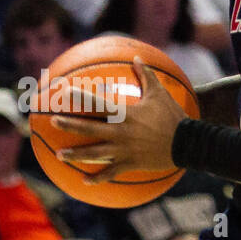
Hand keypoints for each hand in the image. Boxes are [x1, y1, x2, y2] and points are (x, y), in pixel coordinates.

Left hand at [52, 57, 185, 183]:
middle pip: (89, 129)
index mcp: (125, 114)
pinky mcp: (129, 164)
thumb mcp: (159, 93)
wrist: (187, 143)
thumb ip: (146, 75)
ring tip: (59, 155)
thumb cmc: (172, 116)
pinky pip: (110, 173)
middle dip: (69, 125)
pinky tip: (85, 182)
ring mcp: (123, 151)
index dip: (80, 98)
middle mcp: (120, 133)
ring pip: (94, 154)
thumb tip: (136, 57)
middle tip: (53, 122)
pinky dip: (97, 178)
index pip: (97, 104)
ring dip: (76, 155)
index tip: (64, 93)